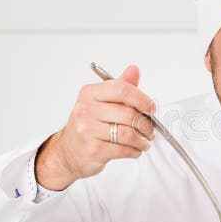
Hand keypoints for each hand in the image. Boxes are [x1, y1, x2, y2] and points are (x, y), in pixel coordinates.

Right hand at [35, 65, 155, 189]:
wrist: (69, 151)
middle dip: (146, 124)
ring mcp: (87, 130)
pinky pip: (123, 149)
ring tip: (144, 141)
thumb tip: (134, 70)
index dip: (142, 99)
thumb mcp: (101, 101)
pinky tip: (135, 149)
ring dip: (142, 140)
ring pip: (128, 134)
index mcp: (90, 93)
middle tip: (150, 129)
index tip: (151, 108)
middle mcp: (86, 109)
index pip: (121, 89)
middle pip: (128, 114)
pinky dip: (135, 151)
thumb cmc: (89, 124)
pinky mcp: (93, 149)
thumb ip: (120, 87)